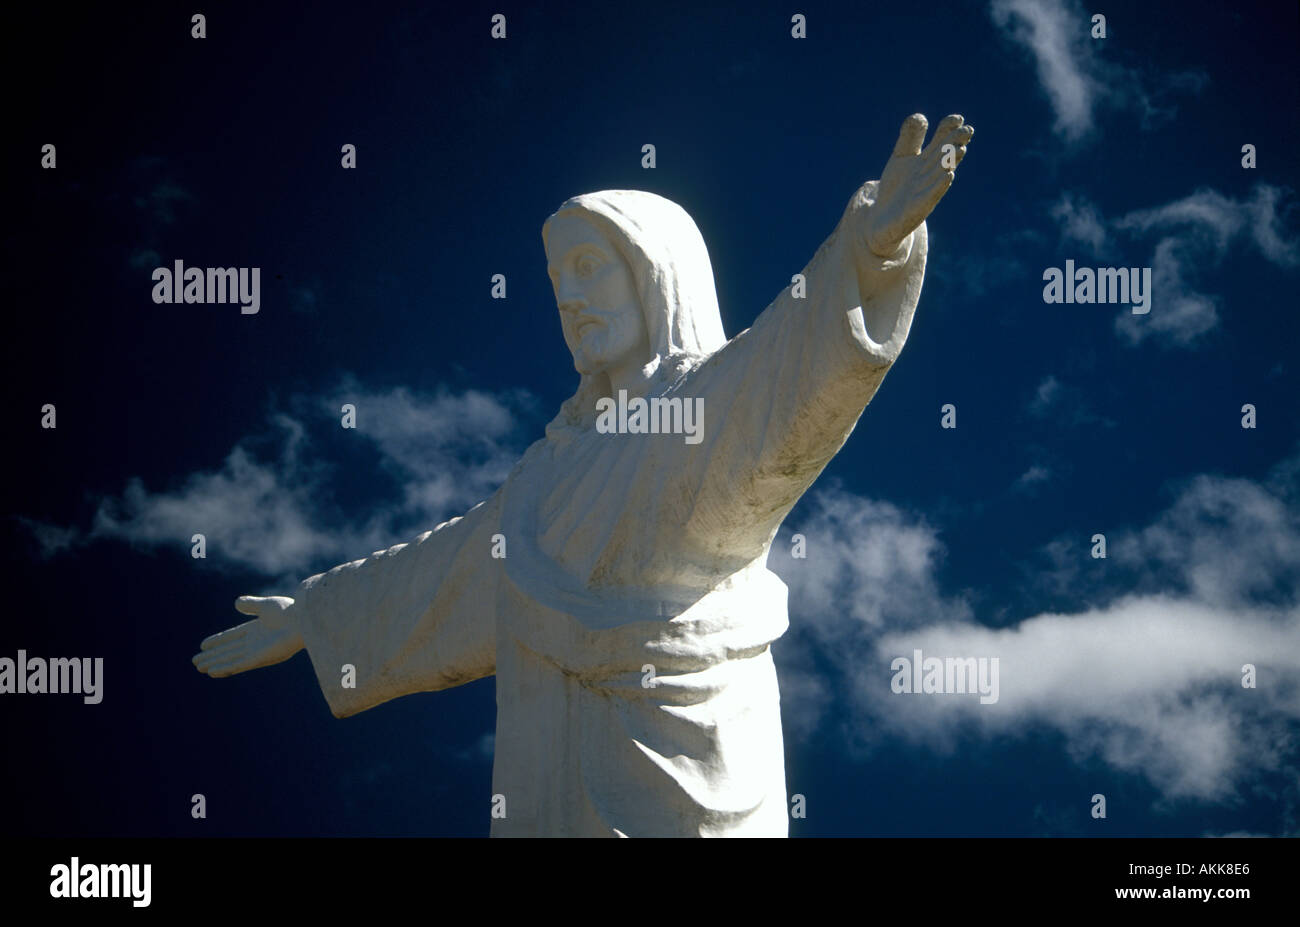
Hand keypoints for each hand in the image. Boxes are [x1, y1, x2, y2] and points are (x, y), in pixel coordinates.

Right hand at [193, 595, 303, 676]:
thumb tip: (236, 603)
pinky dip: (225, 668)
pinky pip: (238, 664)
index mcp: (257, 629)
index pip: (232, 636)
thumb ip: (251, 605)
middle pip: (229, 650)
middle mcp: (255, 642)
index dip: (218, 641)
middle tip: (195, 662)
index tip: (203, 645)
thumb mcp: (266, 605)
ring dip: (215, 663)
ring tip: (199, 668)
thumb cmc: (289, 611)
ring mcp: (257, 651)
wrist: (303, 620)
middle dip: (213, 656)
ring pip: (231, 659)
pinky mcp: (260, 658)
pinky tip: (212, 671)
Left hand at [863, 113, 973, 257]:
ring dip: (950, 162)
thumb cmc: (896, 186)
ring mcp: (925, 192)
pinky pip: (931, 196)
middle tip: (967, 131)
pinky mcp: (917, 209)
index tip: (958, 118)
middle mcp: (930, 175)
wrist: (881, 219)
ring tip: (960, 149)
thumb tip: (921, 116)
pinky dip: (940, 185)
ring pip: (940, 175)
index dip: (948, 130)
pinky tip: (949, 175)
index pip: (941, 142)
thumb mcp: (901, 157)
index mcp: (927, 160)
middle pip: (944, 157)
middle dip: (955, 144)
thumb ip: (910, 138)